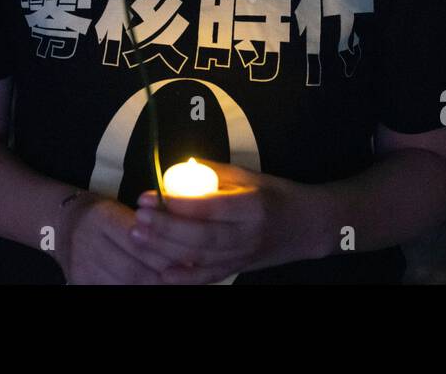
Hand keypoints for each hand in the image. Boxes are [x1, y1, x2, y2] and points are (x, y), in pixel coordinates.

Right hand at [54, 192, 175, 283]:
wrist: (62, 224)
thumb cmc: (102, 213)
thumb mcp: (121, 207)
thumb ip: (149, 222)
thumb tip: (183, 243)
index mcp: (102, 217)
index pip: (139, 240)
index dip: (165, 252)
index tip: (188, 258)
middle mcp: (88, 242)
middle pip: (134, 268)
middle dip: (163, 275)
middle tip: (186, 275)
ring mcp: (82, 266)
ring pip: (126, 284)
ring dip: (153, 284)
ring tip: (172, 281)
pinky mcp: (81, 282)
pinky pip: (114, 289)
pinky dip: (137, 289)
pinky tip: (152, 284)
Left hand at [129, 160, 323, 283]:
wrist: (307, 227)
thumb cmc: (275, 195)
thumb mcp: (250, 176)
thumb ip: (214, 173)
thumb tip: (177, 169)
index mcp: (252, 206)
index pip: (212, 207)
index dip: (180, 203)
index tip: (151, 195)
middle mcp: (247, 235)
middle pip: (202, 237)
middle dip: (166, 229)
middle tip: (139, 217)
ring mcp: (242, 257)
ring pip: (200, 260)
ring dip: (165, 250)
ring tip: (138, 235)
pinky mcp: (236, 270)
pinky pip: (206, 277)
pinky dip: (182, 278)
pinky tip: (159, 271)